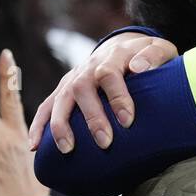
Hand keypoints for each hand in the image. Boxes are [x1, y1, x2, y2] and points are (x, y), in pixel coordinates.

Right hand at [26, 33, 178, 152]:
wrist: (125, 47)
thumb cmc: (147, 56)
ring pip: (61, 99)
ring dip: (61, 124)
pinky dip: (39, 126)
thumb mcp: (160, 49)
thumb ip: (154, 55)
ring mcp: (73, 79)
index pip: (110, 74)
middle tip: (106, 142)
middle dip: (92, 117)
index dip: (117, 97)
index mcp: (113, 56)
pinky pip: (46, 106)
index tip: (128, 121)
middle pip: (82, 88)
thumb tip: (139, 68)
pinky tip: (34, 147)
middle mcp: (89, 67)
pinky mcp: (63, 90)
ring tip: (68, 149)